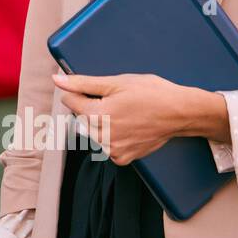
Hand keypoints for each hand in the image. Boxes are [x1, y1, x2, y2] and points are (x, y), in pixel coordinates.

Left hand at [52, 71, 226, 164]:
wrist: (180, 112)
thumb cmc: (152, 93)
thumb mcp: (116, 82)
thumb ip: (82, 83)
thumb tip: (57, 79)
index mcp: (97, 115)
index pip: (70, 102)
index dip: (80, 92)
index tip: (97, 90)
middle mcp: (102, 136)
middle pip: (80, 118)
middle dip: (90, 108)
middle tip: (114, 100)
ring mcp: (113, 149)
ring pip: (92, 133)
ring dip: (100, 123)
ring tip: (123, 113)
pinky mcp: (123, 158)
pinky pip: (106, 146)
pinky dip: (112, 137)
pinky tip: (127, 127)